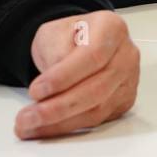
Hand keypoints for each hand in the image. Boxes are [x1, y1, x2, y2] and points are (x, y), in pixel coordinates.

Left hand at [16, 11, 139, 139]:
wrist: (78, 44)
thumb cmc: (68, 37)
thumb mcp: (54, 33)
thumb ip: (55, 54)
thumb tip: (51, 88)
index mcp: (112, 29)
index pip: (93, 56)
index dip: (64, 77)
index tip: (36, 90)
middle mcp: (126, 55)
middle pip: (97, 89)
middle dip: (58, 107)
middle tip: (28, 116)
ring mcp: (128, 81)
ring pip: (96, 110)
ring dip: (60, 123)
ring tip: (30, 125)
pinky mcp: (123, 102)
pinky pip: (96, 121)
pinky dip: (68, 127)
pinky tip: (46, 128)